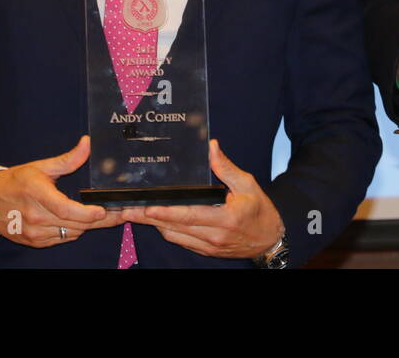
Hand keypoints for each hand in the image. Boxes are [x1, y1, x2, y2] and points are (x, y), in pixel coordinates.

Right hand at [0, 135, 122, 246]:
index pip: (66, 210)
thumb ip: (67, 160)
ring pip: (70, 234)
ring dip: (87, 226)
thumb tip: (87, 144)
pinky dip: (73, 231)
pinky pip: (61, 239)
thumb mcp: (40, 167)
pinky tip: (80, 222)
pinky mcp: (34, 242)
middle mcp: (35, 217)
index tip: (103, 210)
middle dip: (99, 221)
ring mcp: (34, 232)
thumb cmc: (15, 182)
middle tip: (120, 214)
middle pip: (74, 224)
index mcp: (37, 194)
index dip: (87, 213)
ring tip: (103, 217)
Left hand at [120, 140, 283, 258]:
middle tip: (127, 210)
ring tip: (135, 214)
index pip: (188, 215)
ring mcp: (210, 246)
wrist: (271, 239)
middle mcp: (214, 236)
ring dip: (155, 225)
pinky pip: (182, 241)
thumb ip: (225, 167)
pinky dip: (168, 231)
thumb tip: (210, 147)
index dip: (165, 212)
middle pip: (175, 227)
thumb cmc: (260, 210)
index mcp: (225, 219)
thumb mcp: (247, 184)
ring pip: (175, 236)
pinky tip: (157, 221)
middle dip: (149, 218)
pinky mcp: (207, 251)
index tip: (146, 206)